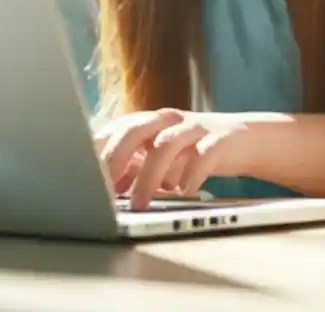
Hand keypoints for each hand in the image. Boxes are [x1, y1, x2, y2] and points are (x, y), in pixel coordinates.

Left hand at [94, 109, 253, 210]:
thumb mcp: (159, 159)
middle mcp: (168, 121)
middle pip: (135, 130)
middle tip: (104, 190)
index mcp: (148, 123)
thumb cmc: (193, 152)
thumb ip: (132, 170)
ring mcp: (194, 128)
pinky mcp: (220, 139)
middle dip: (116, 159)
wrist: (243, 140)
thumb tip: (101, 191)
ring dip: (149, 176)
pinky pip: (204, 154)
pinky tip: (184, 192)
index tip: (81, 178)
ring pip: (165, 144)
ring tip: (139, 204)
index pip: (114, 130)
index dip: (96, 152)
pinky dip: (191, 174)